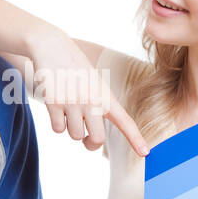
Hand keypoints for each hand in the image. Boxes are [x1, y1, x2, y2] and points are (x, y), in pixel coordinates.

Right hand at [28, 32, 149, 155]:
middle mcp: (92, 100)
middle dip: (90, 143)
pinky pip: (58, 129)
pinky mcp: (54, 103)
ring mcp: (73, 102)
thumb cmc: (75, 68)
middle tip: (85, 138)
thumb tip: (89, 136)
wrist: (52, 46)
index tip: (145, 153)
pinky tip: (56, 105)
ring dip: (70, 128)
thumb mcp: (94, 83)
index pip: (125, 121)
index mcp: (105, 95)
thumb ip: (97, 107)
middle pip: (96, 139)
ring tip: (68, 109)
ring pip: (74, 135)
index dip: (136, 139)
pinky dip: (56, 122)